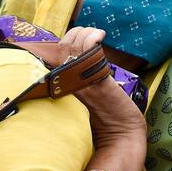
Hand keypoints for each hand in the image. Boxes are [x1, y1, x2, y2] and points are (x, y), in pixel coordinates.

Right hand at [52, 27, 146, 158]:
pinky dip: (91, 38)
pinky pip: (88, 53)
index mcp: (59, 88)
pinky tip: (100, 35)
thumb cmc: (103, 118)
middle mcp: (65, 84)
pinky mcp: (97, 83)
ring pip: (73, 46)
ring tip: (96, 35)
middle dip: (74, 35)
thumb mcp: (82, 96)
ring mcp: (80, 83)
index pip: (52, 57)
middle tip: (88, 35)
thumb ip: (74, 80)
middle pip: (61, 48)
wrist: (120, 136)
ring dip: (84, 34)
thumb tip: (75, 58)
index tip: (74, 38)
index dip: (63, 42)